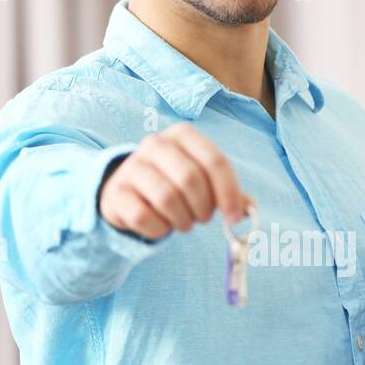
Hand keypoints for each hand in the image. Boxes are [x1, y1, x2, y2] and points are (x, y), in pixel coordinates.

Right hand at [99, 122, 252, 240]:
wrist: (126, 191)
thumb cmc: (173, 184)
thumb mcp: (202, 180)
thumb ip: (226, 191)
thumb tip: (248, 207)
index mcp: (182, 135)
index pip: (214, 161)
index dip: (229, 192)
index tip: (235, 217)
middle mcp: (155, 144)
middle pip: (191, 180)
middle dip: (203, 207)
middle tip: (203, 218)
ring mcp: (132, 167)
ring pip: (167, 199)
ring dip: (183, 220)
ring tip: (183, 221)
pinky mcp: (116, 192)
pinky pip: (144, 217)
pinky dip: (159, 229)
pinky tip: (161, 224)